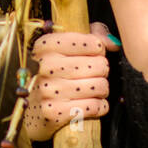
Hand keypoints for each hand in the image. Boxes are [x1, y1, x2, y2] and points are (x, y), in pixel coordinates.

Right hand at [23, 21, 119, 141]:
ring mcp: (48, 90)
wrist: (34, 109)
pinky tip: (89, 103)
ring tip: (91, 90)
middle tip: (92, 75)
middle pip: (99, 65)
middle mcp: (45, 65)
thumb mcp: (68, 48)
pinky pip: (95, 106)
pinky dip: (99, 106)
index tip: (91, 55)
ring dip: (101, 90)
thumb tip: (113, 43)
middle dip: (102, 72)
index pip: (92, 42)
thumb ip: (93, 36)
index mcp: (46, 45)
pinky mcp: (54, 112)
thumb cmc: (57, 74)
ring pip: (100, 86)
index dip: (98, 50)